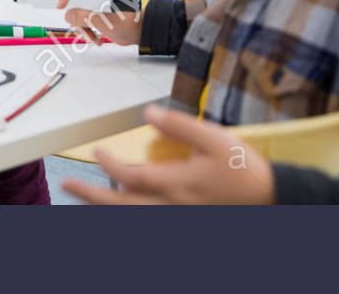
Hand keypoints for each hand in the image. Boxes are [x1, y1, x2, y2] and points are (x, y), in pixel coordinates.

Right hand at [56, 0, 141, 46]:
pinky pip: (84, 25)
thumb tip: (68, 15)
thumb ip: (83, 16)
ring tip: (93, 37)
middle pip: (74, 4)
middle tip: (81, 27)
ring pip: (78, 17)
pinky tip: (97, 38)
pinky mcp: (96, 18)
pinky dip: (88, 33)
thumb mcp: (102, 20)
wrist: (139, 33)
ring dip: (83, 29)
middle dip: (76, 19)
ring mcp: (95, 8)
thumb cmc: (127, 23)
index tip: (60, 6)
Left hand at [61, 105, 273, 204]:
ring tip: (85, 198)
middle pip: (120, 206)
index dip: (107, 164)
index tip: (95, 151)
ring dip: (105, 210)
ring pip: (131, 219)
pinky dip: (128, 217)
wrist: (271, 199)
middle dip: (91, 196)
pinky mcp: (184, 221)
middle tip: (67, 187)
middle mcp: (171, 206)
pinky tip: (119, 208)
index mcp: (176, 184)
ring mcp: (177, 218)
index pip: (129, 177)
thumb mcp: (215, 138)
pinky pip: (146, 223)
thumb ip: (180, 125)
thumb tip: (149, 114)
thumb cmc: (243, 168)